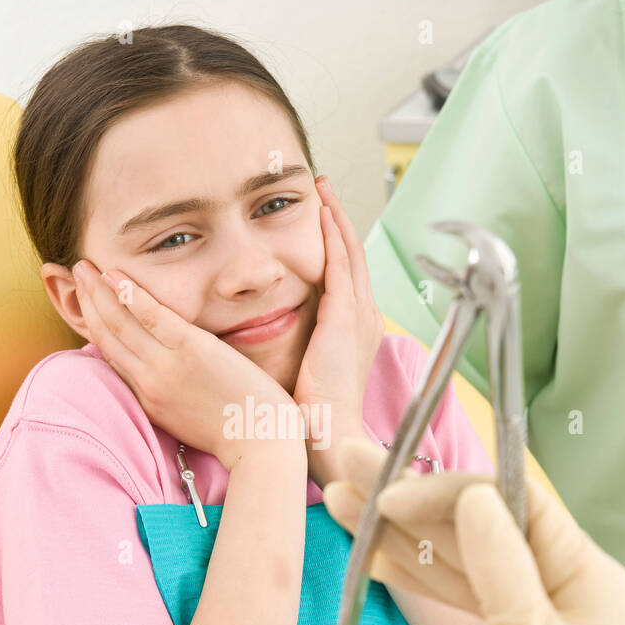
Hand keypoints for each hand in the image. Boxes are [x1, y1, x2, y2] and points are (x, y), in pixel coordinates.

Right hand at [73, 261, 301, 470]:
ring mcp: (166, 368)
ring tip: (84, 266)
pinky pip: (151, 316)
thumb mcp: (188, 418)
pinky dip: (130, 294)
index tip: (85, 302)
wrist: (260, 444)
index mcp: (147, 399)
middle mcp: (148, 384)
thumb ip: (169, 394)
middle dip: (86, 303)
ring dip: (97, 291)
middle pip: (106, 337)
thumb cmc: (235, 430)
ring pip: (120, 324)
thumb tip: (161, 374)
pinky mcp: (191, 351)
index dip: (93, 326)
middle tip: (75, 274)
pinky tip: (114, 274)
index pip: (111, 357)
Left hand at [294, 177, 383, 487]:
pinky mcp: (347, 316)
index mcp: (355, 331)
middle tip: (323, 190)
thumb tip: (261, 335)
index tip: (319, 220)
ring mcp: (359, 315)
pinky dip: (333, 235)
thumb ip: (292, 346)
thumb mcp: (303, 371)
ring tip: (323, 190)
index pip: (346, 275)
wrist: (327, 435)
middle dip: (338, 220)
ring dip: (336, 217)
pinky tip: (321, 212)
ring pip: (350, 251)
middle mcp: (364, 317)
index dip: (334, 244)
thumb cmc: (310, 415)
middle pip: (353, 255)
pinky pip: (342, 263)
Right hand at [322, 438, 624, 624]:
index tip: (391, 489)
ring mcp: (529, 610)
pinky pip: (456, 595)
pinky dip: (413, 576)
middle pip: (475, 523)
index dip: (448, 488)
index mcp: (584, 572)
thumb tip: (473, 495)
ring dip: (400, 533)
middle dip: (410, 498)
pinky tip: (370, 555)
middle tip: (349, 464)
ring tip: (341, 502)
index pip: (511, 501)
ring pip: (457, 557)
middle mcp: (558, 581)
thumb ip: (500, 567)